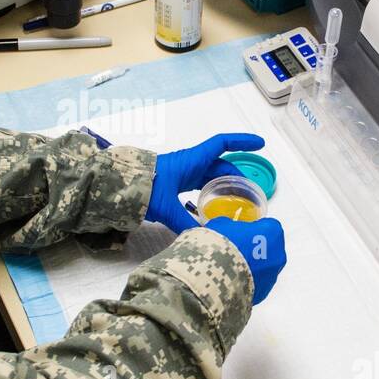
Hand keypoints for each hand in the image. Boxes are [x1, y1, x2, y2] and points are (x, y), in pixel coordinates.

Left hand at [146, 133, 264, 234]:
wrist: (118, 185)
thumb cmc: (142, 187)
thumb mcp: (165, 206)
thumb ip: (184, 222)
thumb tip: (202, 237)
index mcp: (192, 160)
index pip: (221, 144)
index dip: (242, 141)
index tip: (260, 144)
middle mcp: (191, 163)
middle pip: (221, 165)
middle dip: (237, 177)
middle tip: (250, 195)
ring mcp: (184, 172)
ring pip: (211, 175)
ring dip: (225, 185)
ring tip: (237, 202)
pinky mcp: (177, 181)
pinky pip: (200, 183)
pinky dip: (211, 191)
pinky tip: (215, 206)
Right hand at [202, 216, 285, 304]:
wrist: (214, 275)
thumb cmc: (221, 245)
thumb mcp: (221, 224)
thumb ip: (230, 226)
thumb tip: (227, 228)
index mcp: (272, 231)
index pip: (267, 225)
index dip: (253, 229)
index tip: (241, 232)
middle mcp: (278, 253)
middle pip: (269, 248)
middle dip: (255, 248)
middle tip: (235, 249)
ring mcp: (272, 275)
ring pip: (264, 267)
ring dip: (251, 266)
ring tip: (229, 267)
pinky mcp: (263, 292)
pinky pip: (256, 283)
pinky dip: (247, 281)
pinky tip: (230, 279)